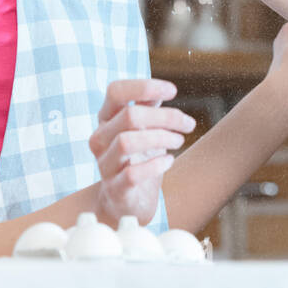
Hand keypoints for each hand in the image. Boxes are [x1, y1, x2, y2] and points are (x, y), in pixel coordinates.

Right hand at [88, 77, 196, 227]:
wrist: (127, 201)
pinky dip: (155, 165)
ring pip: (126, 142)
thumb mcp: (144, 128)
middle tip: (188, 124)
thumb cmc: (138, 158)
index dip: (144, 87)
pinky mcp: (114, 189)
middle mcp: (100, 139)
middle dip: (165, 117)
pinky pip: (131, 174)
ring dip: (161, 138)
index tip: (173, 90)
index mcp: (107, 118)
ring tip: (179, 141)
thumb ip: (149, 108)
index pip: (115, 91)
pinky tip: (169, 160)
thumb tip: (165, 89)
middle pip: (129, 116)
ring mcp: (104, 165)